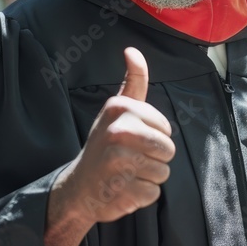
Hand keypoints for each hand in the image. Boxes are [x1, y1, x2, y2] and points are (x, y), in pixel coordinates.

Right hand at [58, 48, 174, 225]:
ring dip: (148, 177)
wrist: (78, 186)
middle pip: (168, 150)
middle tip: (129, 159)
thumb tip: (132, 50)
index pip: (166, 129)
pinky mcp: (122, 189)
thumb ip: (132, 82)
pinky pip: (153, 193)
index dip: (153, 137)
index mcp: (120, 108)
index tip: (132, 140)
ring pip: (163, 173)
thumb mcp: (115, 109)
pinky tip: (122, 189)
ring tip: (125, 173)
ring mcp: (119, 161)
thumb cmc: (104, 144)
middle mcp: (118, 131)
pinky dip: (141, 195)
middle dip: (154, 159)